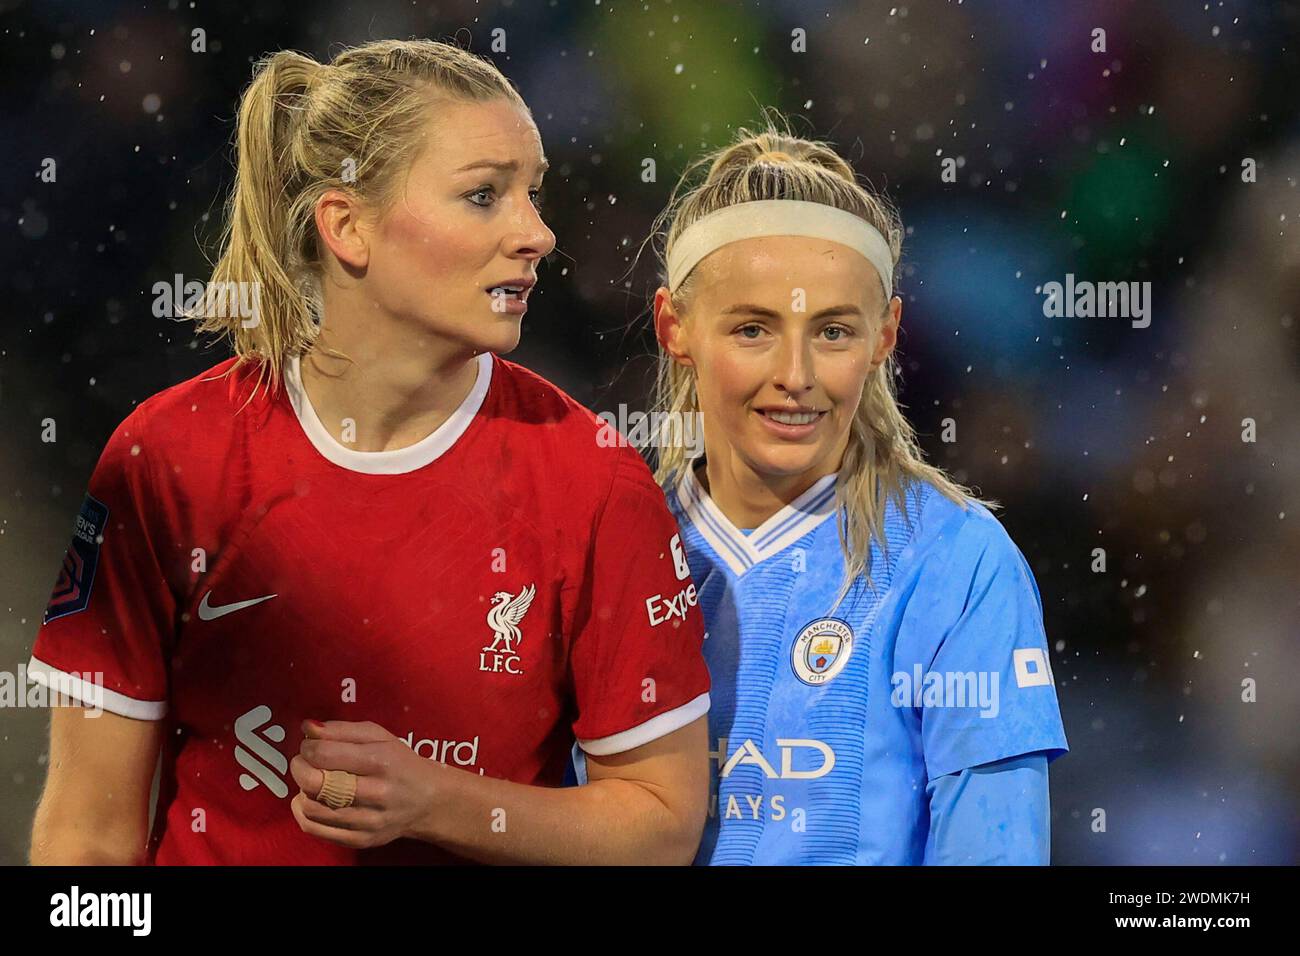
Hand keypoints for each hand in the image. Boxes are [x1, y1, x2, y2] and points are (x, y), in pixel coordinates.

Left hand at [289, 719, 444, 849]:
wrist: (428, 801)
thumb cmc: (401, 763)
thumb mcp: (379, 736)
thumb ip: (342, 730)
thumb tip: (307, 728)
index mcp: (380, 761)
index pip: (324, 754)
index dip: (308, 747)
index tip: (311, 745)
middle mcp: (375, 793)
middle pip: (314, 783)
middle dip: (299, 768)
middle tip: (304, 762)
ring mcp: (367, 821)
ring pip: (311, 808)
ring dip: (302, 790)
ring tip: (313, 780)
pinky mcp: (360, 840)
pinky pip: (314, 828)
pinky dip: (303, 812)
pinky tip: (311, 800)